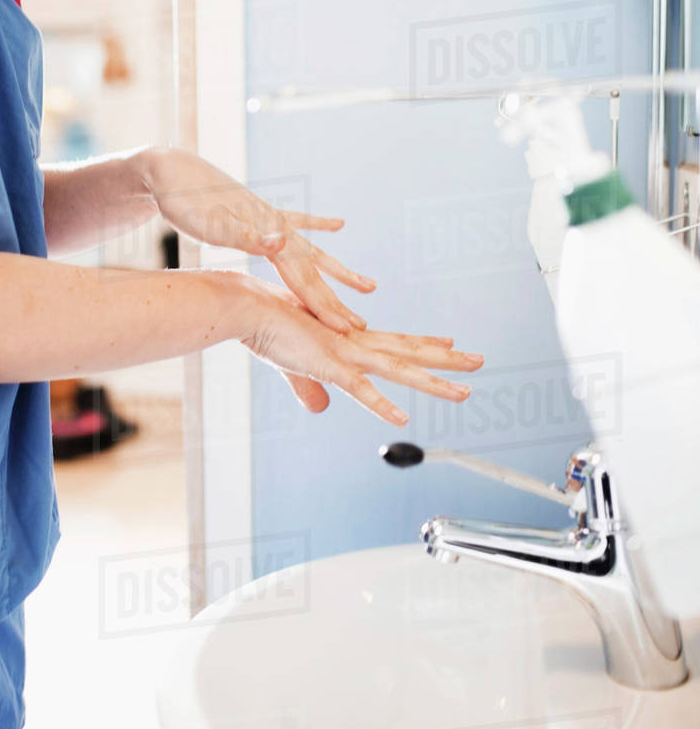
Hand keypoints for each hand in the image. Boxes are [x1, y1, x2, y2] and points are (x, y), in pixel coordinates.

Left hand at [147, 148, 375, 332]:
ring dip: (337, 271)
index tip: (346, 330)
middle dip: (337, 300)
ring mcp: (272, 218)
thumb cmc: (186, 203)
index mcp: (268, 236)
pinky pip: (298, 222)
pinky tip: (338, 224)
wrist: (169, 171)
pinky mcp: (260, 213)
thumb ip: (249, 237)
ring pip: (312, 253)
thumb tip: (283, 244)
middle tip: (363, 324)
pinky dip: (318, 224)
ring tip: (367, 284)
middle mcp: (277, 228)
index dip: (324, 306)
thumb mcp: (213, 225)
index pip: (303, 281)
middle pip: (313, 271)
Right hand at [240, 280, 482, 423]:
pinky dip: (382, 406)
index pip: (397, 343)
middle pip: (411, 352)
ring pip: (400, 370)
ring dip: (434, 382)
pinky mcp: (328, 366)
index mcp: (350, 340)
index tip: (451, 342)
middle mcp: (356, 343)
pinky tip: (403, 419)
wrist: (249, 308)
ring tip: (465, 391)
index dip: (425, 344)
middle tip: (480, 360)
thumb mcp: (294, 366)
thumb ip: (309, 388)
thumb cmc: (268, 329)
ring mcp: (346, 354)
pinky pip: (361, 390)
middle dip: (447, 359)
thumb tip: (321, 409)